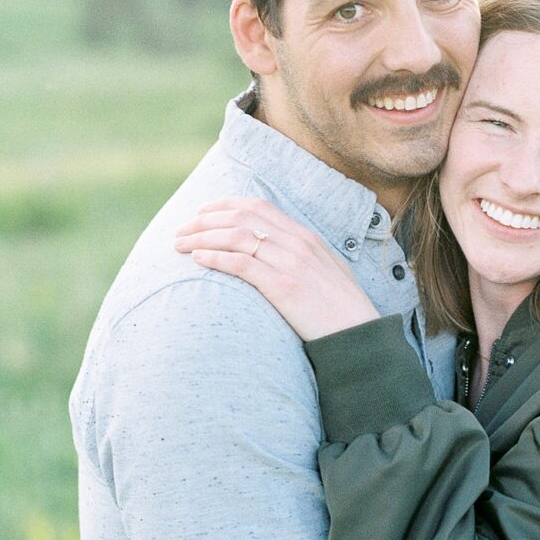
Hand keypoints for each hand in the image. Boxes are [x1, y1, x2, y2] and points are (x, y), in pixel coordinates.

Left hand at [174, 198, 380, 341]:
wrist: (359, 334)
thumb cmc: (341, 310)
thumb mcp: (326, 272)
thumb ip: (303, 257)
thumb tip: (276, 254)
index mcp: (306, 237)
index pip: (259, 206)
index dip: (226, 205)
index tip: (202, 212)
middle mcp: (297, 244)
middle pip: (242, 217)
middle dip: (205, 220)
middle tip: (181, 230)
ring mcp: (290, 263)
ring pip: (236, 237)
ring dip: (202, 238)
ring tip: (180, 245)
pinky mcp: (283, 287)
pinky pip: (241, 264)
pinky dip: (215, 258)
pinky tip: (197, 260)